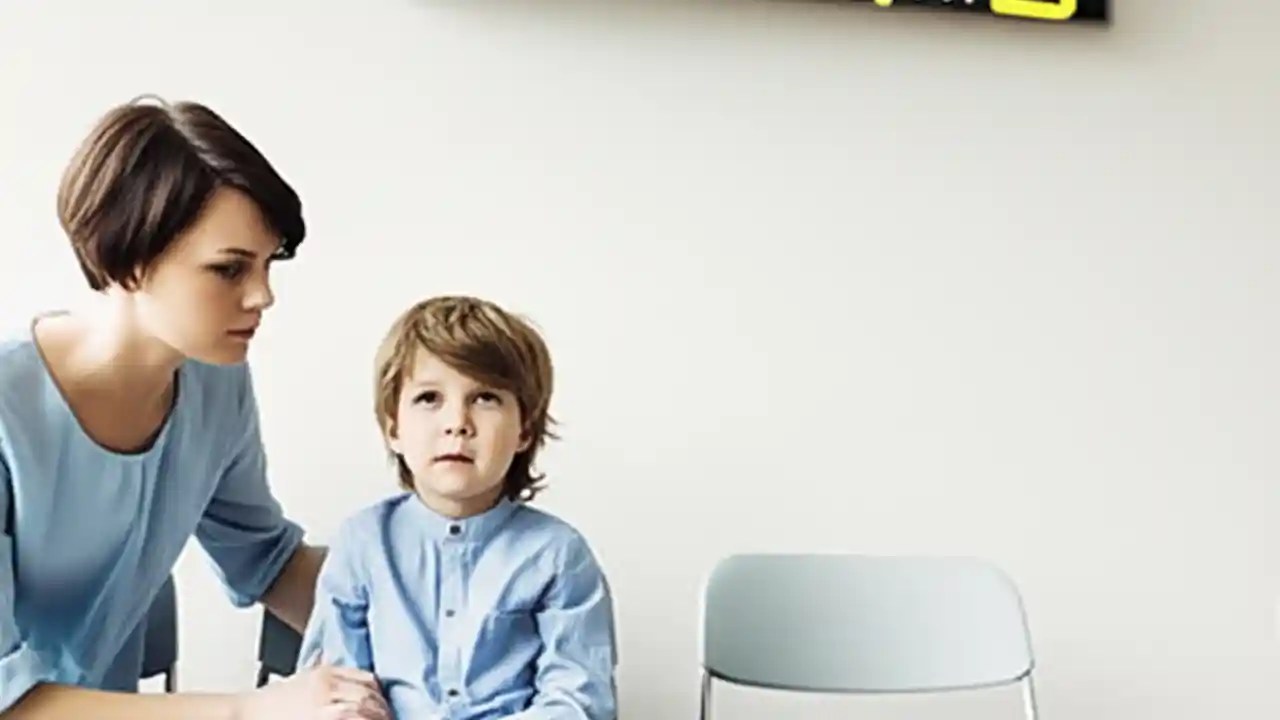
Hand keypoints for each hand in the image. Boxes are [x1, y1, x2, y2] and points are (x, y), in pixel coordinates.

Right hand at [235, 664, 391, 719]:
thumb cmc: (270, 704)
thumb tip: (336, 662)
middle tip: (388, 719)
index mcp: (325, 674)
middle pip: (369, 696)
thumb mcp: (302, 679)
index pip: (367, 679)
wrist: (243, 715)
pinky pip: (351, 719)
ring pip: (364, 710)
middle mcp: (327, 687)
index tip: (383, 706)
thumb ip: (324, 671)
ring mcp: (324, 707)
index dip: (379, 695)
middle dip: (382, 710)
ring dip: (377, 718)